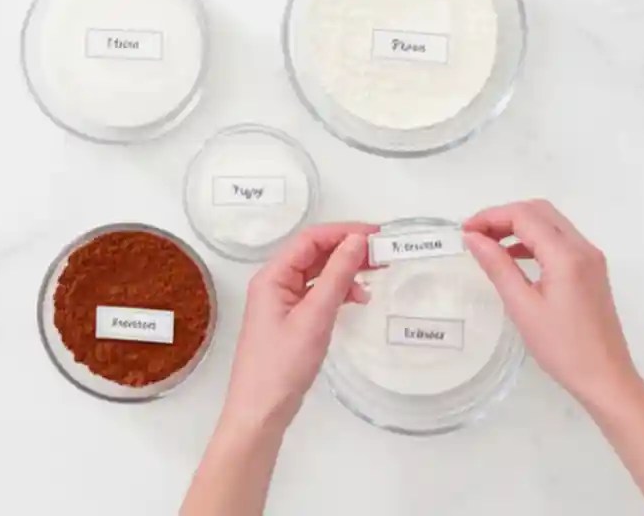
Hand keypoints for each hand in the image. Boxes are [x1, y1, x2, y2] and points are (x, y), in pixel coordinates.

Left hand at [222, 223, 375, 432]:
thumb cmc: (281, 367)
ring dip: (345, 270)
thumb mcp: (315, 317)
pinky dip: (338, 291)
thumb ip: (336, 276)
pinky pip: (317, 294)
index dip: (344, 231)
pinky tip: (357, 298)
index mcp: (272, 277)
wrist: (260, 412)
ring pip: (317, 273)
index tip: (376, 234)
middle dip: (348, 249)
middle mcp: (274, 284)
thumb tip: (357, 241)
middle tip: (383, 252)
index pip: (310, 239)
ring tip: (375, 275)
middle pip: (314, 253)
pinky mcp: (291, 321)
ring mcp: (282, 303)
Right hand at [463, 200, 637, 406]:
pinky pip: (560, 241)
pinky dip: (535, 240)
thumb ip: (498, 267)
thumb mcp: (523, 308)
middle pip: (540, 212)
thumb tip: (474, 238)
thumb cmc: (562, 348)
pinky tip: (514, 258)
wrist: (606, 378)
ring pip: (551, 223)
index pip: (524, 216)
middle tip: (475, 235)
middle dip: (504, 216)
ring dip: (519, 226)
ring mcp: (591, 258)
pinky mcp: (592, 270)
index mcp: (567, 256)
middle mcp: (583, 248)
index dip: (491, 217)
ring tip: (489, 245)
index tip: (465, 232)